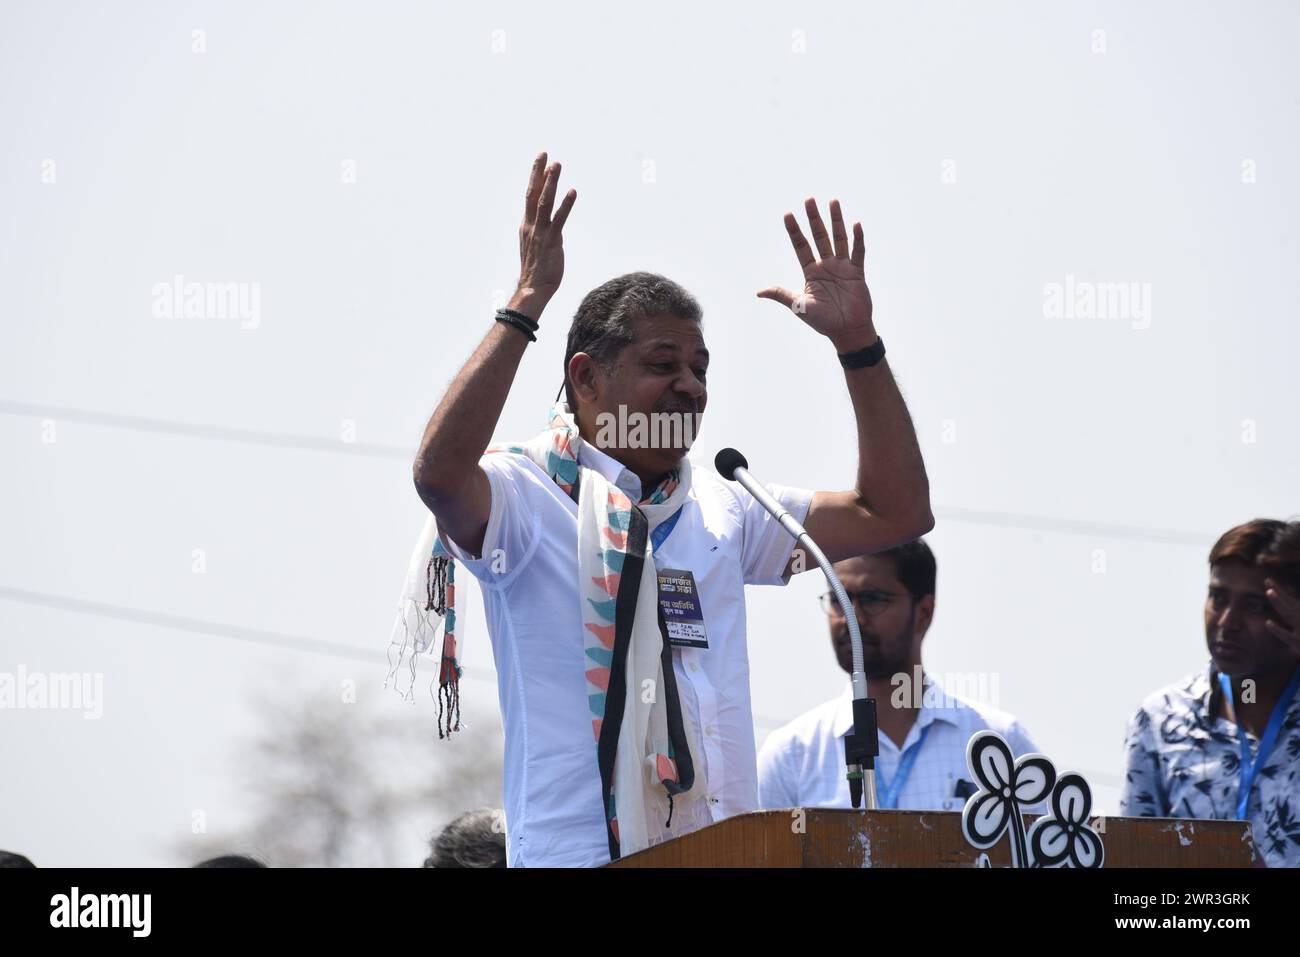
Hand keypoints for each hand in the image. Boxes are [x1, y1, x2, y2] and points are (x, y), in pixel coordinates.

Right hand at [510, 151, 576, 318]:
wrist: (533, 289)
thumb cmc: (536, 270)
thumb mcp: (534, 245)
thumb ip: (539, 231)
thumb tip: (546, 222)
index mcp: (526, 225)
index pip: (529, 196)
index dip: (535, 177)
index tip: (541, 161)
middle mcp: (531, 226)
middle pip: (533, 193)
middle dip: (539, 172)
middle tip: (545, 153)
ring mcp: (540, 233)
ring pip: (544, 202)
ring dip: (551, 182)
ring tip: (557, 165)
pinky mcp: (552, 241)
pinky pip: (559, 219)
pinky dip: (566, 205)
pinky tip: (572, 192)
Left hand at [756, 198, 875, 351]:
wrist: (847, 332)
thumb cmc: (822, 321)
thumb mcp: (799, 306)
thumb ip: (782, 294)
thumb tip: (759, 291)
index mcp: (811, 272)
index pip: (801, 246)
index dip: (794, 231)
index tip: (787, 215)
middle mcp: (826, 266)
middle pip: (819, 237)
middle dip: (814, 219)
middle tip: (809, 199)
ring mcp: (842, 267)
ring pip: (839, 238)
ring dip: (836, 221)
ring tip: (833, 202)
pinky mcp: (857, 272)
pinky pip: (858, 252)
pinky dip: (858, 239)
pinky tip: (856, 224)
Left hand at [1264, 577, 1299, 654]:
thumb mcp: (1297, 626)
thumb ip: (1290, 614)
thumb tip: (1286, 609)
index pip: (1291, 601)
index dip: (1280, 591)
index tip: (1267, 581)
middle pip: (1290, 603)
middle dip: (1279, 592)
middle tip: (1267, 580)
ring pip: (1289, 614)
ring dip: (1279, 602)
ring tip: (1269, 592)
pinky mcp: (1298, 644)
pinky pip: (1286, 636)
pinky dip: (1277, 630)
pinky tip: (1268, 623)